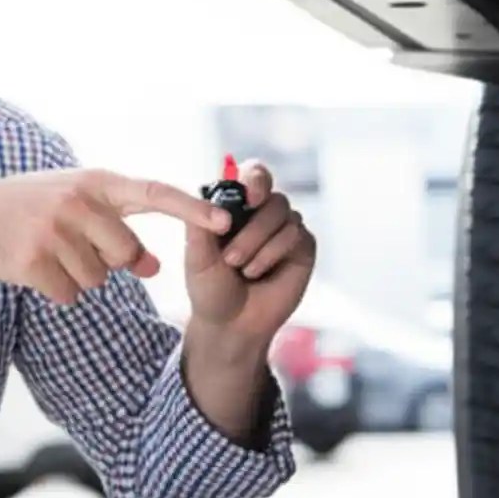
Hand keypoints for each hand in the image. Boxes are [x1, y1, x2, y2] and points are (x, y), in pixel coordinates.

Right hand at [0, 169, 231, 304]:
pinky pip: (70, 294)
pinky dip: (57, 289)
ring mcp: (53, 231)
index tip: (226, 220)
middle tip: (75, 245)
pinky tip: (36, 267)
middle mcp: (78, 202)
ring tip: (50, 251)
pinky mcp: (33, 260)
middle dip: (109, 261)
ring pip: (97, 279)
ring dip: (79, 275)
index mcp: (95, 182)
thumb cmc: (34, 208)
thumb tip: (156, 267)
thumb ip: (119, 229)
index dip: (192, 208)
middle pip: (126, 254)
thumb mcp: (78, 207)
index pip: (154, 193)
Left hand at [184, 160, 316, 341]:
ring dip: (257, 244)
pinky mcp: (302, 247)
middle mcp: (263, 212)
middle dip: (251, 227)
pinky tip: (256, 272)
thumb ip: (200, 222)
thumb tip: (212, 193)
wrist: (229, 323)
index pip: (254, 174)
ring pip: (284, 214)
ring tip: (240, 268)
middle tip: (231, 257)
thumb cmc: (209, 287)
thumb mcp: (196, 254)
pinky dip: (272, 254)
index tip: (249, 198)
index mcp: (236, 205)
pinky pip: (296, 235)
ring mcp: (285, 228)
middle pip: (271, 195)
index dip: (256, 179)